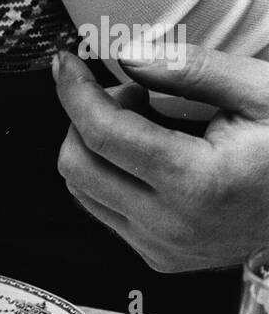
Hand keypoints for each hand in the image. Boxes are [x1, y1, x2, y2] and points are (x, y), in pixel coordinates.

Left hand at [54, 43, 268, 271]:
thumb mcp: (258, 91)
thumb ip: (189, 68)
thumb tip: (126, 54)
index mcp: (198, 182)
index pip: (101, 133)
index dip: (73, 89)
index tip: (64, 60)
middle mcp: (174, 226)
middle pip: (76, 164)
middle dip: (86, 116)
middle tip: (131, 93)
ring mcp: (167, 249)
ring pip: (82, 190)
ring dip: (95, 145)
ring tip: (148, 122)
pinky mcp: (164, 258)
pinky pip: (104, 209)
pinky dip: (109, 172)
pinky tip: (149, 152)